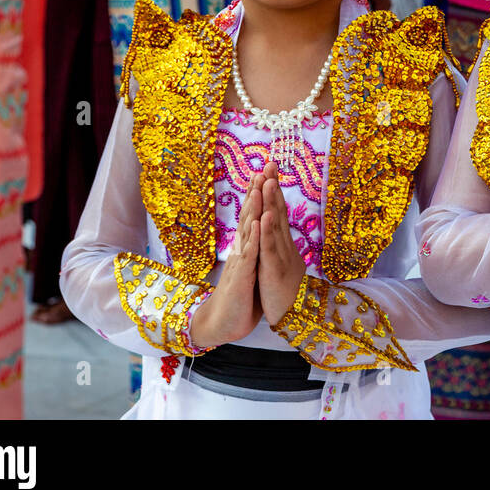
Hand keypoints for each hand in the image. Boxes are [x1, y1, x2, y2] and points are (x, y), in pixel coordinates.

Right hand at [189, 182, 262, 347]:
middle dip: (255, 191)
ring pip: (248, 230)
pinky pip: (249, 254)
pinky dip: (254, 238)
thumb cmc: (241, 297)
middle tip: (261, 167)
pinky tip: (257, 222)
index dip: (258, 195)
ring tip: (259, 185)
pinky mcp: (242, 276)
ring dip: (253, 207)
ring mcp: (241, 261)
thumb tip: (260, 237)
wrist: (225, 322)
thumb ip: (255, 251)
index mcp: (247, 248)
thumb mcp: (251, 268)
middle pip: (249, 215)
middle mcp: (242, 249)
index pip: (252, 216)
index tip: (264, 173)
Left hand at [256, 161, 306, 325]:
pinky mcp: (275, 270)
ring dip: (271, 201)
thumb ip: (279, 249)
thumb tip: (279, 233)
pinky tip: (266, 214)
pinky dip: (268, 230)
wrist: (296, 319)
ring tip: (268, 180)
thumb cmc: (286, 296)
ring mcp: (281, 257)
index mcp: (282, 246)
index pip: (276, 213)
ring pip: (275, 225)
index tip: (268, 171)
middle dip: (273, 187)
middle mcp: (284, 246)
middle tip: (270, 163)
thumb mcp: (281, 267)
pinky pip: (271, 248)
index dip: (273, 192)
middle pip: (278, 212)